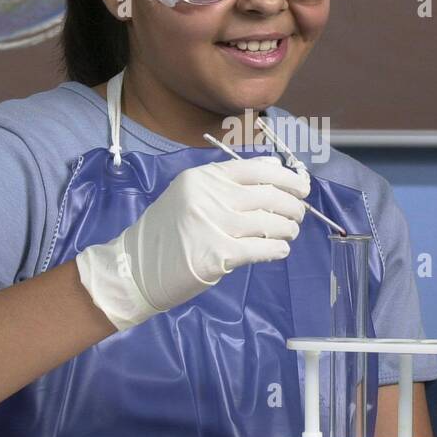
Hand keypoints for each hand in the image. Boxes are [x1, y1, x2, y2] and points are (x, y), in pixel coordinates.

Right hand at [76, 156, 308, 330]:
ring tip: (289, 233)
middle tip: (299, 214)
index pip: (257, 169)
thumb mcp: (191, 195)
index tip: (302, 187)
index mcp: (204, 177)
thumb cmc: (166, 232)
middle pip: (268, 195)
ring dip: (287, 229)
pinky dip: (276, 250)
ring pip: (268, 222)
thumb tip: (276, 168)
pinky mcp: (216, 254)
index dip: (287, 177)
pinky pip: (260, 249)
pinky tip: (279, 251)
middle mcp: (208, 196)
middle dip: (293, 205)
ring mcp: (212, 225)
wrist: (135, 268)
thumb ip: (229, 182)